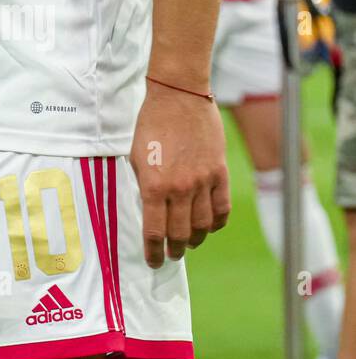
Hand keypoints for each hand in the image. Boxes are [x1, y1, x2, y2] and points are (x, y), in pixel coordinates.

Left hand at [130, 83, 230, 266]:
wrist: (178, 97)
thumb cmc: (151, 124)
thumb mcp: (136, 157)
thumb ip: (145, 186)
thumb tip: (150, 211)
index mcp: (154, 185)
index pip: (155, 231)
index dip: (153, 251)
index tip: (153, 261)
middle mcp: (180, 188)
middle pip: (180, 233)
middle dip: (174, 249)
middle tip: (171, 254)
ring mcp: (203, 182)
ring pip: (203, 225)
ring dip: (195, 239)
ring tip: (189, 242)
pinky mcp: (220, 173)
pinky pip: (222, 209)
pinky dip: (216, 223)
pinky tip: (210, 227)